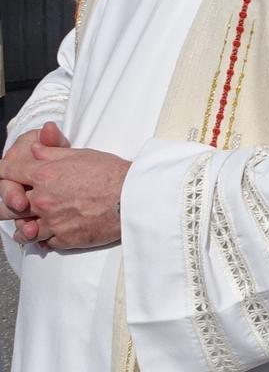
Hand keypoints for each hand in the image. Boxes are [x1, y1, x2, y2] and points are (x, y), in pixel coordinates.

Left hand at [0, 136, 129, 250]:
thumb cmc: (112, 174)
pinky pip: (44, 243)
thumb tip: (34, 148)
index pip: (9, 172)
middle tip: (16, 204)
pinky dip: (45, 239)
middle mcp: (43, 200)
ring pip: (23, 231)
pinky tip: (51, 234)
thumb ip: (53, 152)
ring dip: (24, 227)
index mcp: (45, 175)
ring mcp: (52, 221)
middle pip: (7, 207)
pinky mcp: (64, 238)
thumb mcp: (82, 154)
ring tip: (29, 225)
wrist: (133, 197)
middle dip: (9, 204)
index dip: (3, 172)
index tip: (3, 174)